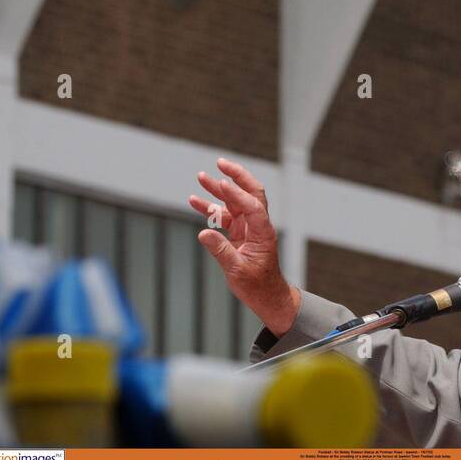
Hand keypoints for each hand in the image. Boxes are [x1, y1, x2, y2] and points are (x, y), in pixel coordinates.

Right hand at [189, 159, 300, 336]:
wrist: (266, 296)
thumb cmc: (257, 286)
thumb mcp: (238, 271)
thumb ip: (221, 251)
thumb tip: (203, 233)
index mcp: (263, 232)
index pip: (252, 206)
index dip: (238, 194)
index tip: (222, 183)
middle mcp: (257, 225)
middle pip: (250, 192)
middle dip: (236, 176)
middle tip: (221, 162)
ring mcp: (248, 227)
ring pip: (233, 202)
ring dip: (218, 189)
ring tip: (201, 177)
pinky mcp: (239, 233)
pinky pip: (224, 216)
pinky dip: (210, 209)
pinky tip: (194, 201)